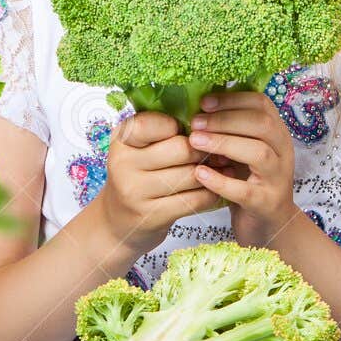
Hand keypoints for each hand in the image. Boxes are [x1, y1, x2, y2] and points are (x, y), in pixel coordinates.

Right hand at [94, 111, 222, 256]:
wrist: (118, 221)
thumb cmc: (138, 175)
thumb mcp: (138, 148)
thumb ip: (161, 130)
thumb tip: (205, 119)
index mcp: (121, 139)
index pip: (152, 122)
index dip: (176, 125)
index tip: (186, 131)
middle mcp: (122, 164)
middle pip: (180, 148)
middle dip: (202, 149)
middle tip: (217, 149)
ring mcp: (135, 192)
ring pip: (190, 175)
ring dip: (212, 171)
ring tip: (222, 166)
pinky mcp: (151, 215)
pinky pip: (194, 200)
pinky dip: (210, 193)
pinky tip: (214, 188)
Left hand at [186, 91, 297, 246]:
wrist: (268, 225)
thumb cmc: (249, 182)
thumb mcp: (244, 151)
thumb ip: (230, 132)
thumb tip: (198, 108)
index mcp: (277, 134)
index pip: (262, 105)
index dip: (233, 100)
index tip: (204, 102)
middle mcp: (283, 153)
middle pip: (262, 125)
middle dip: (226, 119)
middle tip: (195, 123)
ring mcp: (277, 179)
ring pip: (259, 153)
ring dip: (224, 143)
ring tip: (195, 141)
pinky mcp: (266, 204)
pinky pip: (245, 191)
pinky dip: (220, 181)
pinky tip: (200, 173)